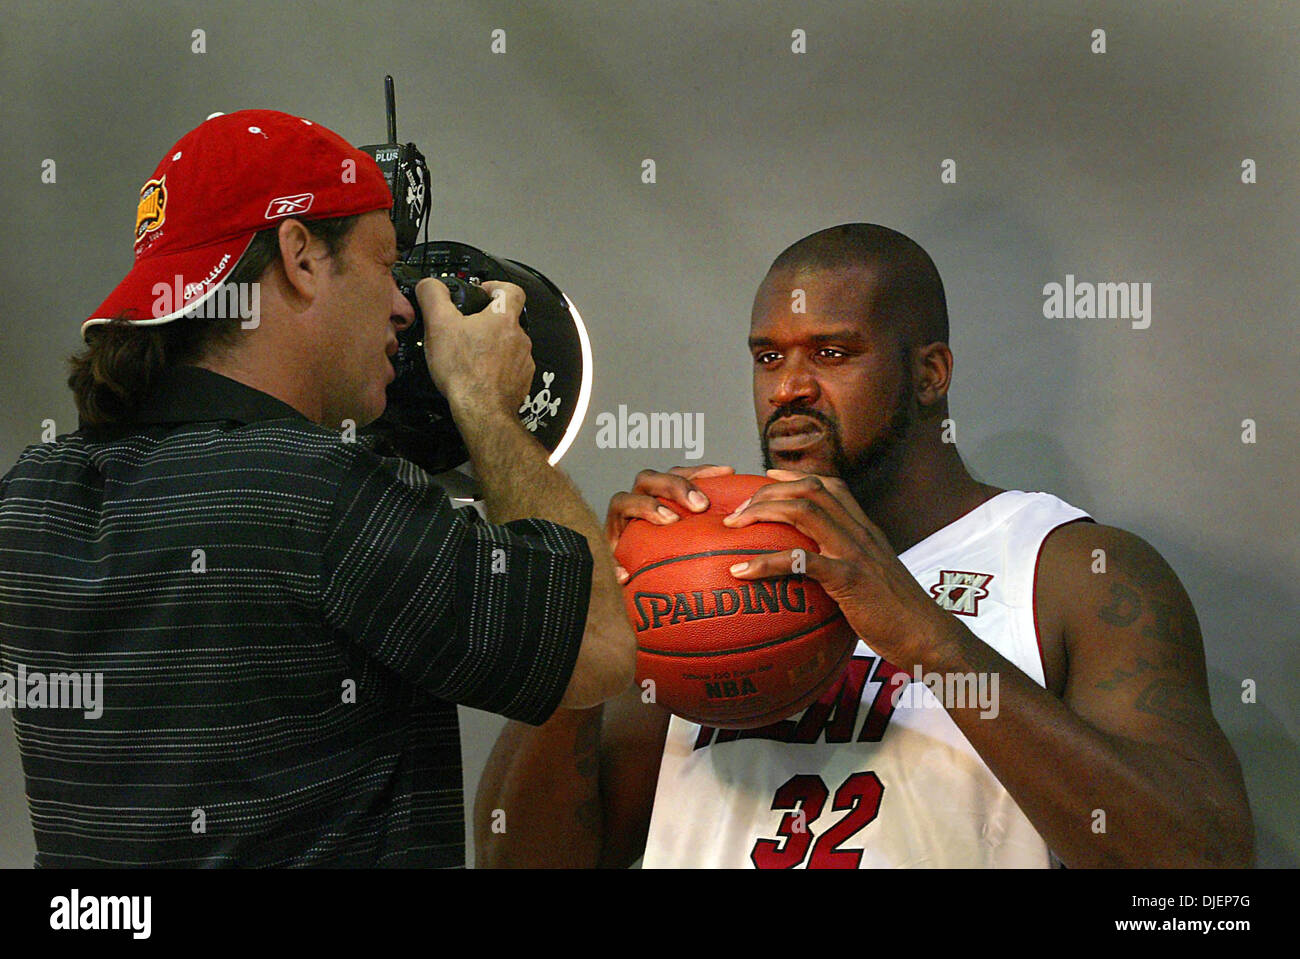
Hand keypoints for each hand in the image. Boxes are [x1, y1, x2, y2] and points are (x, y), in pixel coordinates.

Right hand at [416, 278, 532, 415]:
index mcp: (503, 318)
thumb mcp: (438, 325)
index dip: (495, 287)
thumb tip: (429, 284)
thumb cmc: (464, 371)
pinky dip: (496, 368)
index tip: (482, 293)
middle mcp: (519, 337)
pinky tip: (479, 375)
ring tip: (469, 356)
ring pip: (508, 345)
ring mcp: (523, 361)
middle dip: (487, 322)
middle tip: (466, 329)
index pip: (511, 289)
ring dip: (492, 346)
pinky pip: (510, 368)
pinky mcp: (522, 381)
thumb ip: (433, 297)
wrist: (482, 410)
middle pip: (507, 319)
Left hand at [605, 464, 735, 582]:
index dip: (645, 507)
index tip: (670, 520)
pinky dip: (708, 473)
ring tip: (721, 479)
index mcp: (620, 515)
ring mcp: (657, 490)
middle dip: (675, 488)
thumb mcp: (624, 567)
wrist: (639, 554)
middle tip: (699, 505)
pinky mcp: (675, 489)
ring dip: (696, 476)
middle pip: (648, 480)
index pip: (624, 502)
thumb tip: (624, 575)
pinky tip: (728, 473)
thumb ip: (621, 570)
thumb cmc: (632, 561)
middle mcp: (637, 497)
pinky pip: (691, 475)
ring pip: (672, 473)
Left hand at [721, 469, 953, 667]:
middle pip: (810, 490)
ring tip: (733, 527)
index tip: (765, 478)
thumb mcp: (875, 579)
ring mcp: (855, 553)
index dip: (794, 477)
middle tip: (737, 511)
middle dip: (768, 491)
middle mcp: (860, 532)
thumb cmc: (898, 615)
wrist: (927, 636)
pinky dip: (765, 563)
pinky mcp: (849, 579)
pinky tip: (741, 571)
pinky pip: (800, 562)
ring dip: (762, 512)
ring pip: (804, 512)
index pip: (831, 486)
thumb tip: (818, 576)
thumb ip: (850, 567)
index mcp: (866, 530)